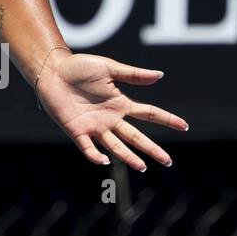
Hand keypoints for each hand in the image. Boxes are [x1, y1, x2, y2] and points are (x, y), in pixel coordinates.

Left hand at [35, 51, 188, 171]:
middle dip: (151, 148)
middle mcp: (110, 118)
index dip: (166, 119)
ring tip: (143, 167)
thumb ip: (133, 75)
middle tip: (167, 161)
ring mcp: (94, 126)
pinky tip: (105, 160)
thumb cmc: (79, 67)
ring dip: (128, 156)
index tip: (184, 125)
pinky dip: (96, 155)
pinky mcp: (76, 130)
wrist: (52, 70)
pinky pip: (87, 146)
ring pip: (115, 145)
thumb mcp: (109, 68)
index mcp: (120, 103)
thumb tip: (160, 75)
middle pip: (135, 136)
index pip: (148, 113)